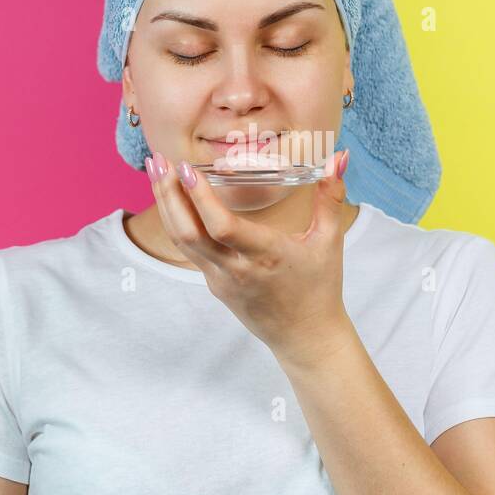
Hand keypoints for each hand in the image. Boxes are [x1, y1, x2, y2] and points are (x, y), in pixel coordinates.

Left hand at [145, 147, 352, 359]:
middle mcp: (236, 269)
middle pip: (188, 232)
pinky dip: (177, 221)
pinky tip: (172, 198)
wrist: (306, 337)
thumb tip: (339, 157)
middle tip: (157, 160)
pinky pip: (189, 250)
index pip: (222, 227)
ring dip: (166, 205)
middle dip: (168, 194)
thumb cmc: (320, 288)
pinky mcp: (215, 285)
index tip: (186, 168)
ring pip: (181, 241)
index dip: (200, 198)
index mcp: (265, 255)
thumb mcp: (330, 241)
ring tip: (156, 172)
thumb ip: (331, 196)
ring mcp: (221, 280)